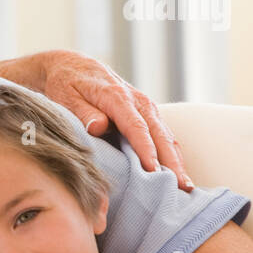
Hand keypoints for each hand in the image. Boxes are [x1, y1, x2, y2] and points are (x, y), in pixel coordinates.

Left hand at [41, 50, 192, 190]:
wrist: (72, 66)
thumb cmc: (66, 84)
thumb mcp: (66, 96)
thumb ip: (83, 113)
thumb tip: (99, 127)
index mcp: (117, 97)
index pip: (137, 128)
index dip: (146, 150)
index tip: (153, 171)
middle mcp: (138, 101)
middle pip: (159, 134)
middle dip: (172, 162)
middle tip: (182, 187)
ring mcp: (145, 107)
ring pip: (166, 136)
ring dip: (177, 161)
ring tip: (186, 187)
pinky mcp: (146, 113)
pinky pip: (163, 135)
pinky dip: (172, 153)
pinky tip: (177, 172)